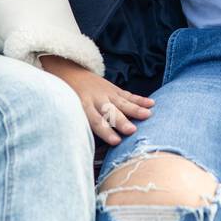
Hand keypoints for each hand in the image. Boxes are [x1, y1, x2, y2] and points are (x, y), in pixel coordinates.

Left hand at [38, 54, 154, 144]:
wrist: (69, 73)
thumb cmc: (68, 98)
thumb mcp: (69, 110)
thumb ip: (78, 124)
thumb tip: (83, 148)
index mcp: (84, 107)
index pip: (95, 121)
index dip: (106, 131)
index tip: (116, 141)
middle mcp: (97, 100)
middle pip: (111, 112)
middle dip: (122, 121)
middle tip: (132, 130)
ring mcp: (107, 93)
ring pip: (122, 102)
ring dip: (136, 109)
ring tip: (148, 115)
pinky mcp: (114, 89)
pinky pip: (128, 95)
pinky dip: (140, 99)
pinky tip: (151, 103)